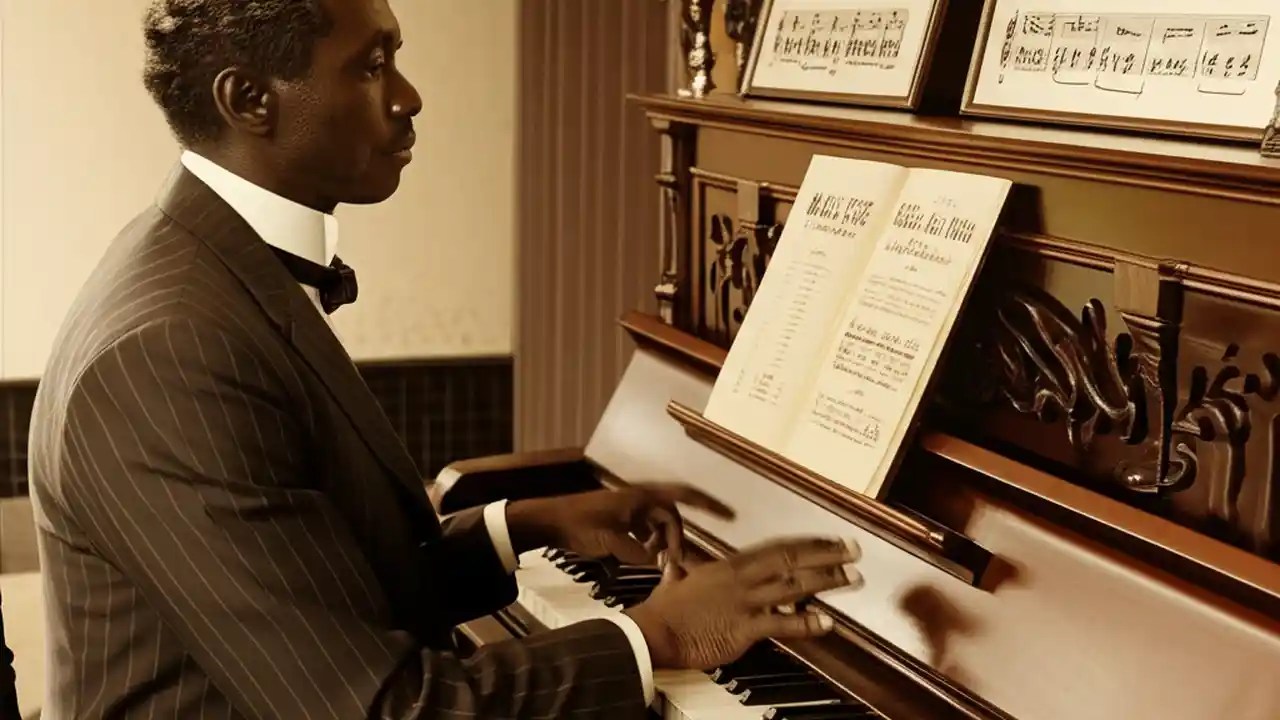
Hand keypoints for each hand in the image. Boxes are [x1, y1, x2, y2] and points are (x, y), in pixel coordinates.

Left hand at [505, 483, 733, 566]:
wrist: (550, 521)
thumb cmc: (578, 525)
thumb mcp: (610, 542)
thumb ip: (637, 552)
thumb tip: (656, 560)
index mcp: (641, 496)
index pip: (682, 495)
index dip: (708, 504)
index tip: (729, 515)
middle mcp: (639, 498)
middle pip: (671, 516)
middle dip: (676, 538)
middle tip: (675, 562)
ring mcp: (630, 508)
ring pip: (658, 524)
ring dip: (662, 542)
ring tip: (658, 561)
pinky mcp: (622, 518)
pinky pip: (646, 529)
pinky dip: (649, 542)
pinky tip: (644, 557)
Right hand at [623, 537, 861, 669]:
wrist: (654, 632)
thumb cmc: (664, 609)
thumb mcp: (674, 582)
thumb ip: (680, 572)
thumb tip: (673, 565)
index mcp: (730, 566)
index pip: (777, 549)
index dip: (807, 545)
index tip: (831, 541)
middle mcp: (742, 578)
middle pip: (791, 560)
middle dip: (826, 555)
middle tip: (853, 551)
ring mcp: (745, 602)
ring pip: (792, 586)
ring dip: (825, 582)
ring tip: (852, 578)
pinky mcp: (744, 628)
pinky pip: (781, 624)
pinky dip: (806, 623)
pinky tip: (827, 623)